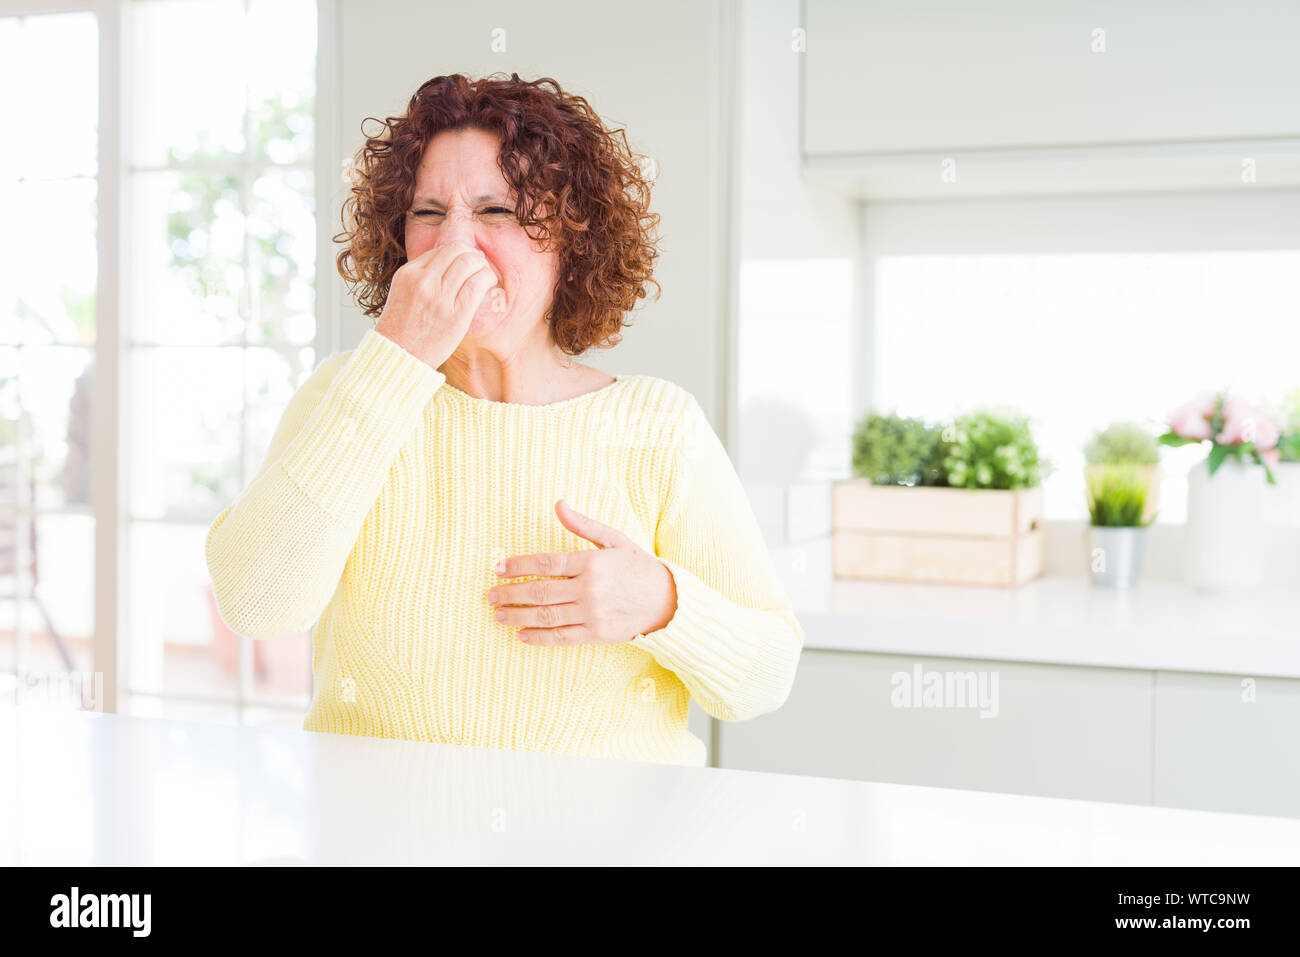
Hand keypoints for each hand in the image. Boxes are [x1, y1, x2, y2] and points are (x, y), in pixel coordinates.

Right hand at [374, 240, 500, 368]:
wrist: (400, 356)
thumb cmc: (403, 327)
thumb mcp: (403, 292)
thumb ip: (422, 276)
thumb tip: (450, 261)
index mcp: (408, 273)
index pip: (441, 249)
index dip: (457, 252)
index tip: (465, 261)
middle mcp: (423, 281)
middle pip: (457, 250)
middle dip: (472, 254)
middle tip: (478, 264)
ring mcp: (440, 297)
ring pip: (470, 263)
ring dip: (482, 265)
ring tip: (484, 274)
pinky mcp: (456, 314)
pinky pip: (478, 284)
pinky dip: (487, 278)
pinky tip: (489, 284)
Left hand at [488, 500, 677, 646]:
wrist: (668, 601)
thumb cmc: (638, 567)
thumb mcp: (615, 540)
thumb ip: (583, 525)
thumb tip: (558, 505)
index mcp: (592, 562)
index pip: (545, 563)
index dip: (518, 565)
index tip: (498, 568)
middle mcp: (589, 589)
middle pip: (539, 591)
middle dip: (510, 593)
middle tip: (490, 594)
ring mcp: (592, 614)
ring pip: (546, 616)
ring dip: (517, 616)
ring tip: (499, 614)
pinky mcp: (596, 634)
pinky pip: (561, 637)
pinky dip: (539, 638)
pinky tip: (522, 635)